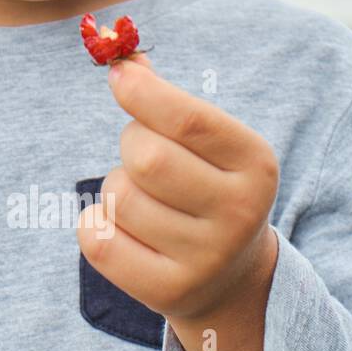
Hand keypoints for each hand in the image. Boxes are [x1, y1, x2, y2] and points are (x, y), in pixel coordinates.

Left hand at [77, 54, 278, 324]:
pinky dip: (95, 224)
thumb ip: (166, 100)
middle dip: (130, 144)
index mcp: (256, 164)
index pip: (189, 120)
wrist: (228, 278)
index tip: (118, 77)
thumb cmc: (206, 187)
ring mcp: (206, 259)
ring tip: (144, 200)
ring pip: (119, 198)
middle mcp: (240, 214)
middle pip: (147, 158)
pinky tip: (122, 229)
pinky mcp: (168, 292)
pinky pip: (97, 241)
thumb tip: (121, 59)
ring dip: (116, 189)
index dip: (143, 93)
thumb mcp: (207, 144)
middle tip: (141, 155)